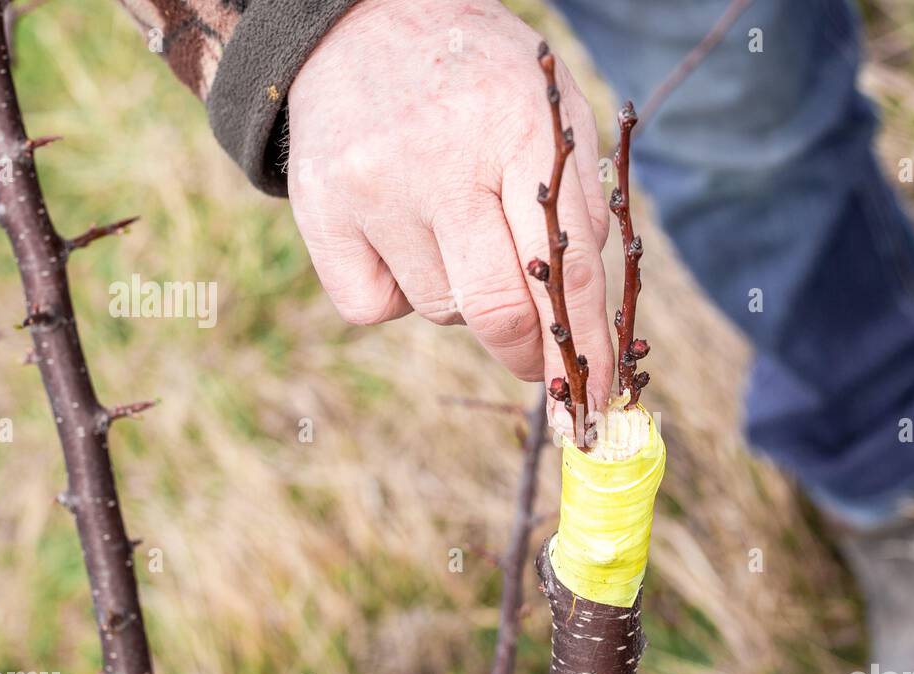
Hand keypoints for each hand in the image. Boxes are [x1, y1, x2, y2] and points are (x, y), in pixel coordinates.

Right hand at [287, 0, 612, 430]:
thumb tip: (586, 315)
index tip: (594, 396)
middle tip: (538, 363)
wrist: (358, 23)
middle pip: (497, 310)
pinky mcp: (319, 211)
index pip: (564, 267)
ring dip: (462, 300)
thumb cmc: (478, 81)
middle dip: (528, 354)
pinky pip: (374, 308)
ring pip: (440, 309)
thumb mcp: (550, 112)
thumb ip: (579, 206)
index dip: (584, 343)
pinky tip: (403, 241)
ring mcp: (372, 189)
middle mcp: (439, 162)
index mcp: (516, 131)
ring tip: (454, 233)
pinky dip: (397, 296)